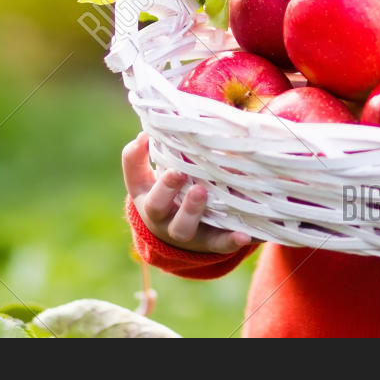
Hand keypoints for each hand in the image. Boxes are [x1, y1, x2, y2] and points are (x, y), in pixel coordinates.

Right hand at [122, 132, 255, 254]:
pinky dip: (231, 240)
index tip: (146, 139)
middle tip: (178, 171)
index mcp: (147, 198)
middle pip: (157, 207)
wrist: (178, 240)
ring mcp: (186, 232)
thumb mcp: (148, 180)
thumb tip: (143, 135)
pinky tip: (243, 235)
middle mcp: (162, 218)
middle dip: (166, 188)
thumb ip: (140, 157)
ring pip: (183, 228)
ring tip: (201, 191)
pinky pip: (219, 244)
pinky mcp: (209, 243)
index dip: (137, 161)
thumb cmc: (165, 196)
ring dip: (191, 210)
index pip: (135, 179)